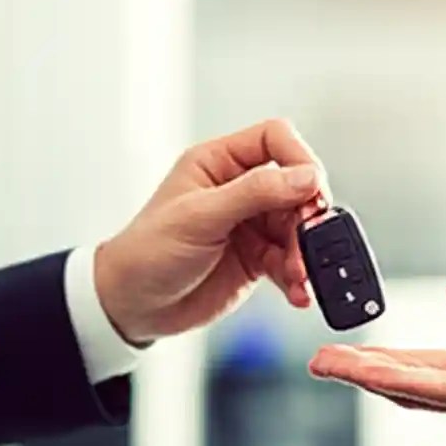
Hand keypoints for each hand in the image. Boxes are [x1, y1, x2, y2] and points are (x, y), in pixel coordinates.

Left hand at [95, 119, 330, 344]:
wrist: (132, 306)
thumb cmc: (147, 252)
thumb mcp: (200, 216)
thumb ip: (255, 193)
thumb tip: (306, 176)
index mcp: (218, 163)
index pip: (274, 139)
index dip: (299, 159)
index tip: (313, 188)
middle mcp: (238, 190)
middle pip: (295, 187)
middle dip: (307, 215)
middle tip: (310, 238)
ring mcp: (250, 225)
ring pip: (298, 228)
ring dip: (305, 253)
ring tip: (299, 275)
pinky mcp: (257, 259)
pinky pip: (291, 261)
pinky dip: (299, 277)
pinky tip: (297, 291)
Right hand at [308, 282, 445, 437]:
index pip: (417, 366)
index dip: (377, 359)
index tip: (340, 352)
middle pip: (406, 384)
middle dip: (360, 374)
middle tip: (317, 363)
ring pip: (417, 391)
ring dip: (373, 380)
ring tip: (333, 368)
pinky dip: (412, 384)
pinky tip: (381, 375)